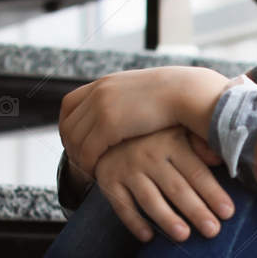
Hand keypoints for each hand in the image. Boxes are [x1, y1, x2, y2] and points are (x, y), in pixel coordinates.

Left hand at [58, 66, 200, 177]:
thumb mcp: (145, 92)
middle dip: (71, 146)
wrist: (188, 92)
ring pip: (75, 140)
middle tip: (81, 163)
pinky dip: (88, 164)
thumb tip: (130, 111)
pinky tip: (97, 174)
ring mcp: (101, 107)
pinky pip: (87, 151)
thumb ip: (131, 100)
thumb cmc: (178, 96)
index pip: (70, 104)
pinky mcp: (109, 125)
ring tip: (89, 172)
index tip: (77, 141)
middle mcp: (98, 93)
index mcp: (106, 83)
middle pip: (68, 124)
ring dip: (79, 159)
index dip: (69, 125)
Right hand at [90, 125, 233, 242]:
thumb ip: (200, 144)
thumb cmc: (153, 135)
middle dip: (196, 210)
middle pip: (176, 188)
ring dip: (166, 218)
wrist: (107, 129)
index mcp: (171, 143)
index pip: (196, 172)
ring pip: (150, 199)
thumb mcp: (178, 132)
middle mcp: (149, 156)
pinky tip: (148, 237)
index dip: (213, 193)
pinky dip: (134, 222)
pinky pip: (122, 206)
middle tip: (212, 231)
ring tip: (183, 236)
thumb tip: (221, 159)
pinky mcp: (109, 182)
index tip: (228, 212)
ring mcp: (127, 170)